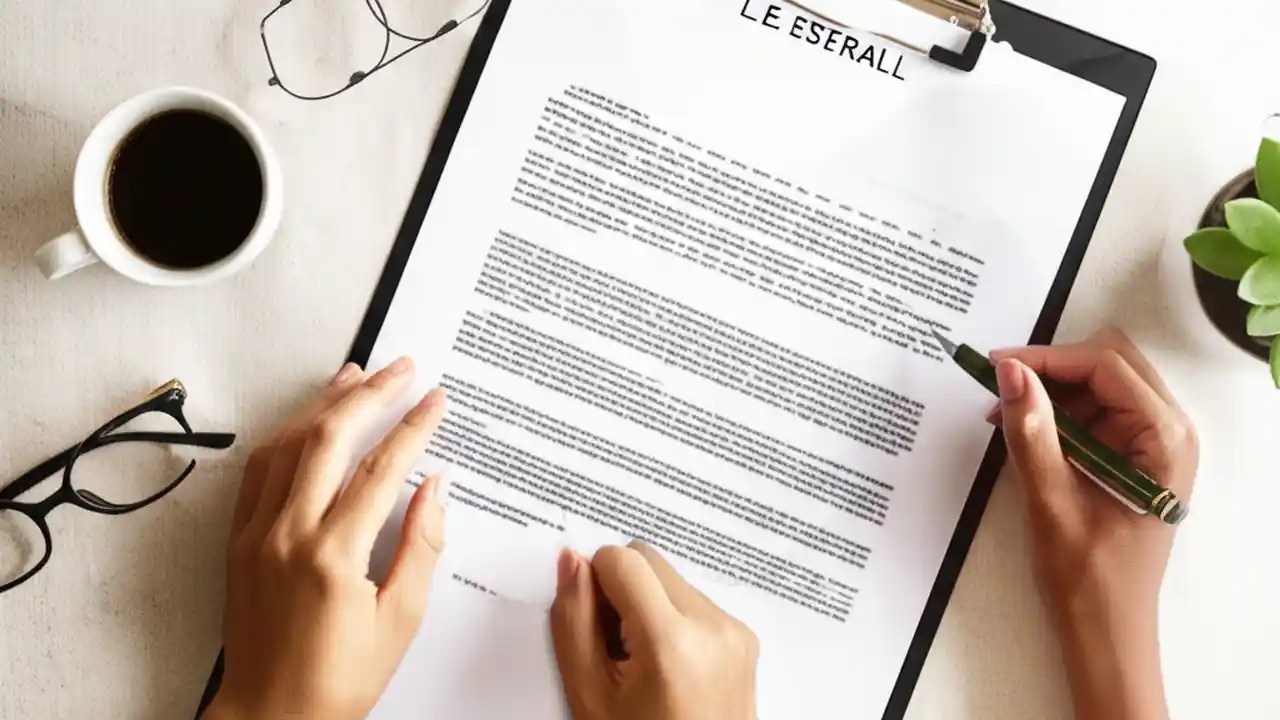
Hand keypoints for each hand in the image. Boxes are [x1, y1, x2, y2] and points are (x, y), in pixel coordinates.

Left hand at [205, 359, 447, 719]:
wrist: (270, 716)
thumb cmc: (336, 681)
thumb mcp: (400, 620)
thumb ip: (421, 546)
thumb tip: (435, 487)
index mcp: (333, 555)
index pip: (380, 469)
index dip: (413, 427)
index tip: (435, 401)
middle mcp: (288, 534)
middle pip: (330, 438)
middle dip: (371, 394)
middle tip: (401, 368)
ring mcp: (257, 534)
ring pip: (289, 444)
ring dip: (325, 404)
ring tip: (356, 376)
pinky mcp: (239, 541)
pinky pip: (259, 471)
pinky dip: (286, 436)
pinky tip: (307, 421)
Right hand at [549, 542, 757, 719]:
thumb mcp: (590, 694)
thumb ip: (573, 621)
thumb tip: (571, 561)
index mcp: (673, 642)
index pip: (623, 560)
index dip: (595, 582)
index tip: (592, 621)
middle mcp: (713, 627)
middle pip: (649, 561)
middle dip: (622, 590)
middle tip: (613, 647)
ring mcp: (735, 632)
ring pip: (672, 579)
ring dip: (648, 606)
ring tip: (641, 664)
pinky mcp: (745, 638)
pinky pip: (695, 602)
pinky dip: (672, 620)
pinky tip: (665, 667)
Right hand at [991, 328, 1196, 719]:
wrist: (1105, 630)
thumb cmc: (1088, 578)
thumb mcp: (1051, 502)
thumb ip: (1032, 433)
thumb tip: (1010, 373)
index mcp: (1165, 440)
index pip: (1107, 366)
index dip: (1049, 358)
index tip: (997, 367)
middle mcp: (1168, 432)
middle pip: (1110, 362)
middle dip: (1051, 367)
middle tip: (1000, 385)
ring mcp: (1151, 442)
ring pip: (1099, 382)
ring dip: (1051, 390)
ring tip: (1005, 416)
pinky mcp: (1130, 455)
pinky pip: (1094, 411)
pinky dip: (1057, 413)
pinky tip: (1025, 433)